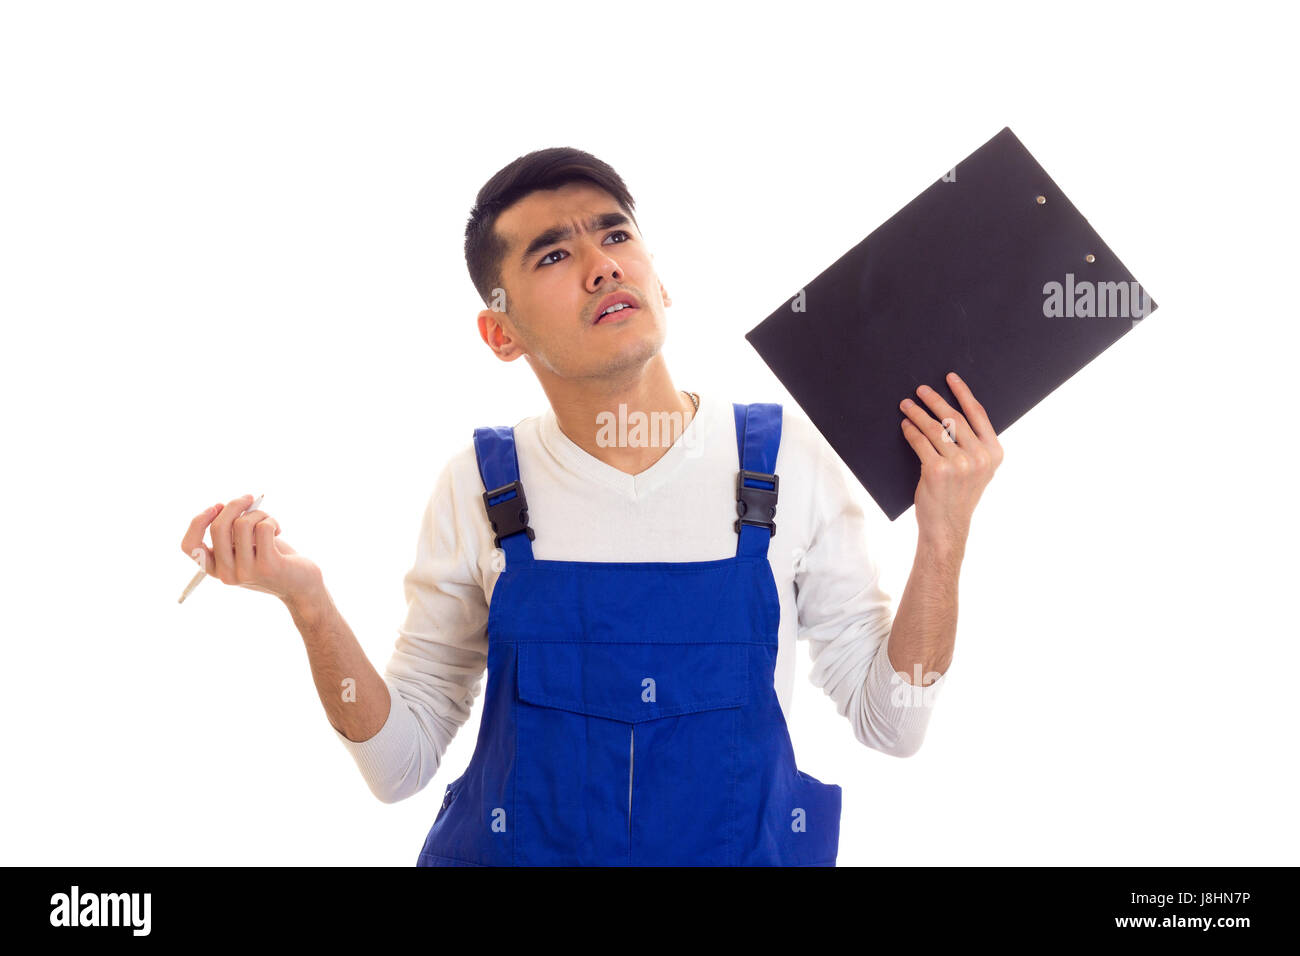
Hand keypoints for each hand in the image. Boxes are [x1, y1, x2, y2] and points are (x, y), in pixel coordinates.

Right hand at [180, 494, 321, 603]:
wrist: (301, 586)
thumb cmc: (272, 559)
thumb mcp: (246, 546)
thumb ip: (232, 532)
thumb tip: (228, 506)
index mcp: (216, 569)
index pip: (189, 546)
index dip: (198, 522)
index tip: (216, 507)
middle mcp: (226, 574)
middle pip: (218, 527)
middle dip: (234, 505)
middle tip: (249, 498)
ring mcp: (246, 572)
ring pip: (243, 524)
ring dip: (259, 514)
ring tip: (270, 522)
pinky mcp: (267, 566)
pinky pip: (263, 527)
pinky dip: (272, 520)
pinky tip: (279, 529)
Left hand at [899, 372, 1003, 552]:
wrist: (947, 526)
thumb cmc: (959, 496)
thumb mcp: (978, 470)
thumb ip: (975, 445)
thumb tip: (952, 413)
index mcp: (994, 453)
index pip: (978, 414)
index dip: (963, 392)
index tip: (950, 377)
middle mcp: (980, 457)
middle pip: (954, 417)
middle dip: (935, 399)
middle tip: (921, 389)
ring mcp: (960, 464)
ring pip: (934, 428)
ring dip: (917, 413)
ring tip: (906, 405)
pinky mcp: (938, 470)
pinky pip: (920, 442)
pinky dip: (910, 431)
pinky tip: (904, 425)